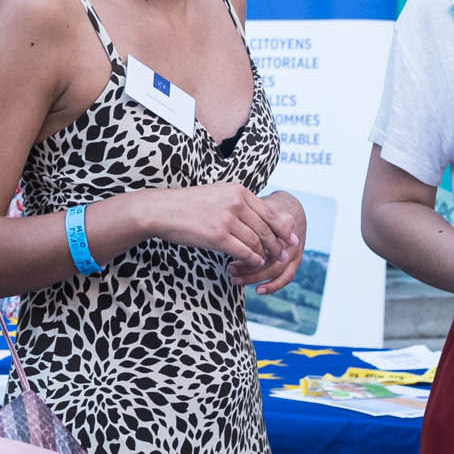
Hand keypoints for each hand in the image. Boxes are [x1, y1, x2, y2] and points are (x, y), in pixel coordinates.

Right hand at [138, 182, 281, 269]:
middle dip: (276, 244)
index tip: (291, 238)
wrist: (162, 210)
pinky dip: (251, 259)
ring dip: (262, 254)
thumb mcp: (218, 194)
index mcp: (238, 191)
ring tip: (264, 260)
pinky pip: (243, 251)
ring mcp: (227, 220)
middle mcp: (236, 203)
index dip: (283, 228)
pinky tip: (252, 263)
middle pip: (265, 228)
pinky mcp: (218, 236)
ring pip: (256, 242)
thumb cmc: (188, 204)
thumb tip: (259, 218)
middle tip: (282, 255)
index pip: (269, 212)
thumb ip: (239, 202)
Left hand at [234, 189, 309, 293]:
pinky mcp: (295, 261)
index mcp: (282, 225)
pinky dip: (273, 286)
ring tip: (235, 279)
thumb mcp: (260, 207)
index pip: (264, 240)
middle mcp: (291, 240)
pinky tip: (258, 290)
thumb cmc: (268, 208)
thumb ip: (249, 217)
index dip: (247, 248)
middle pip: (269, 257)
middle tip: (229, 268)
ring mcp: (295, 252)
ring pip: (275, 270)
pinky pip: (285, 277)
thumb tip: (228, 229)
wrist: (290, 209)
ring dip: (255, 277)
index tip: (229, 250)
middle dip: (247, 266)